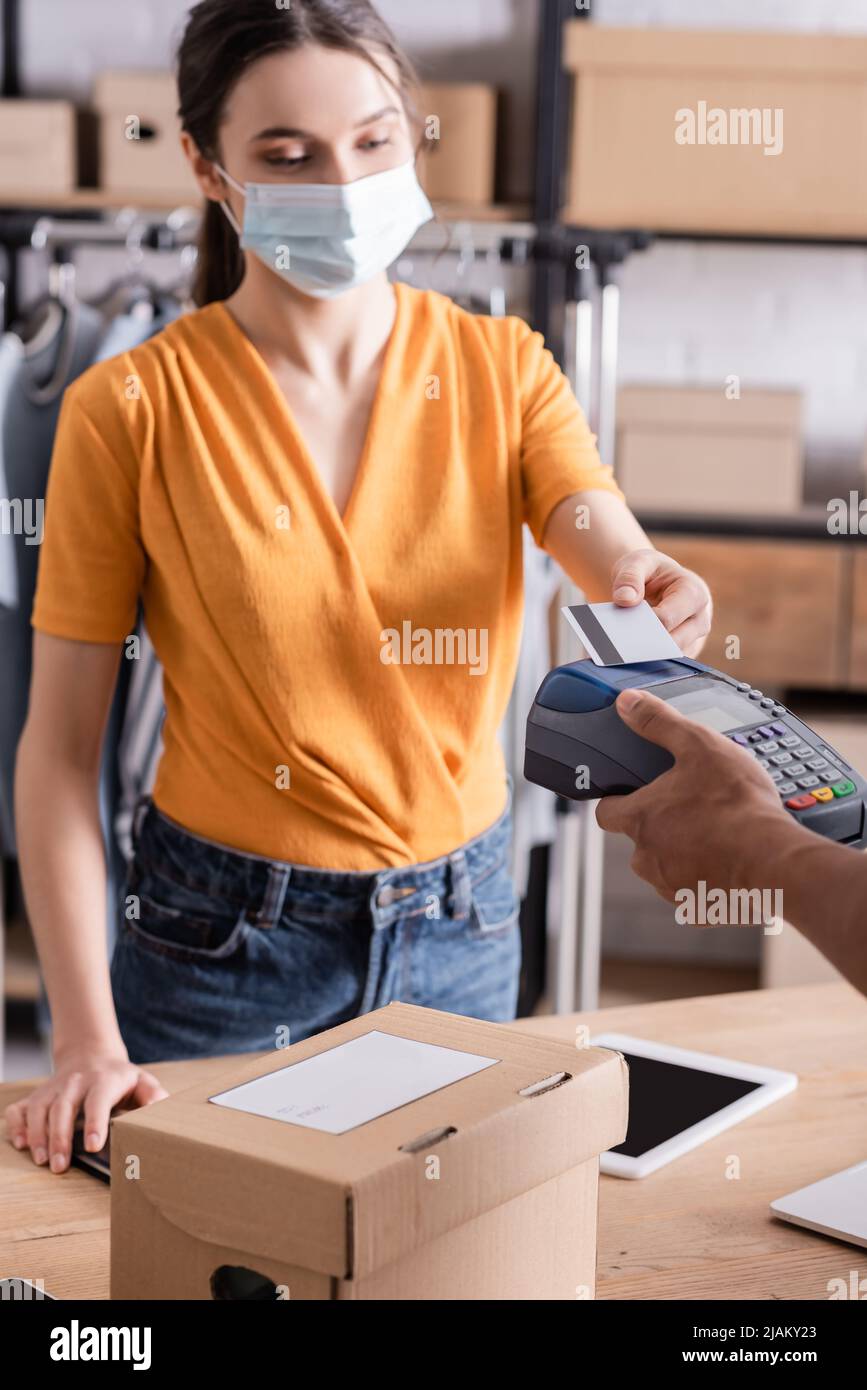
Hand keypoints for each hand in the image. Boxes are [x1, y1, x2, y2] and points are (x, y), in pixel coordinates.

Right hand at [4, 1044, 168, 1173]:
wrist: (91, 1055)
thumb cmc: (120, 1079)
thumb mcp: (141, 1082)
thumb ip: (152, 1096)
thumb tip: (159, 1108)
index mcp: (104, 1079)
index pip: (98, 1100)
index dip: (95, 1122)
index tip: (93, 1146)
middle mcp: (75, 1082)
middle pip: (63, 1107)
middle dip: (59, 1137)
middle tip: (60, 1166)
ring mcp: (54, 1087)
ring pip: (39, 1108)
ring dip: (38, 1136)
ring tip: (42, 1161)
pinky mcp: (37, 1095)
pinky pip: (20, 1108)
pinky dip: (17, 1125)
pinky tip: (22, 1144)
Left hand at [596, 689, 784, 902]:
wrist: (774, 860)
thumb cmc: (737, 805)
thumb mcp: (699, 746)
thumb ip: (659, 723)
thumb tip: (628, 704)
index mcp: (641, 818)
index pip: (606, 812)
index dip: (619, 800)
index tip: (634, 794)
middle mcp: (647, 857)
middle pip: (639, 840)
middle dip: (659, 827)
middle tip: (692, 809)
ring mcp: (670, 885)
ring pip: (665, 866)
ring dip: (682, 853)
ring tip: (716, 834)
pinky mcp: (697, 907)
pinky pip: (692, 890)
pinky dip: (705, 878)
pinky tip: (729, 860)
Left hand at [611, 548, 712, 656]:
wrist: (660, 582)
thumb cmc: (652, 572)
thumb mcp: (638, 562)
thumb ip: (630, 577)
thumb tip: (625, 599)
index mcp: (694, 593)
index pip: (667, 619)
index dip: (643, 625)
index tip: (622, 627)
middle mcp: (700, 619)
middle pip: (671, 643)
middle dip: (645, 644)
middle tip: (617, 645)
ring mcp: (694, 639)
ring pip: (669, 658)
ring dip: (644, 656)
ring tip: (620, 651)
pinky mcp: (684, 652)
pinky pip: (665, 663)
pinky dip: (646, 661)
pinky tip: (625, 656)